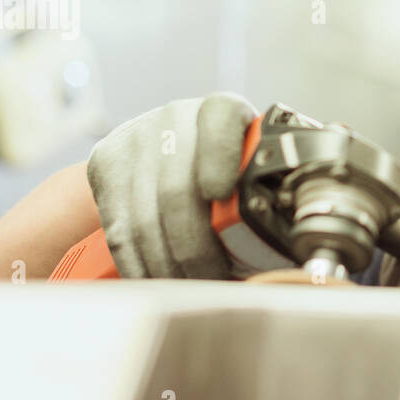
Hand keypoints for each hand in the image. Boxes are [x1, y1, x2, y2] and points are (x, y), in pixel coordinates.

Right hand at [86, 92, 255, 278]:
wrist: (160, 140)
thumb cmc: (226, 162)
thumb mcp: (252, 160)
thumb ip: (271, 186)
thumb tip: (294, 240)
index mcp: (221, 109)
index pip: (220, 120)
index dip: (218, 156)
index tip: (221, 193)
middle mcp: (174, 118)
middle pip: (176, 189)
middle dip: (195, 246)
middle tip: (213, 280)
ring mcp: (135, 141)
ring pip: (144, 218)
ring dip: (168, 265)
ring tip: (190, 289)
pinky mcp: (104, 167)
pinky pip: (119, 230)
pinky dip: (140, 265)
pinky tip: (159, 282)